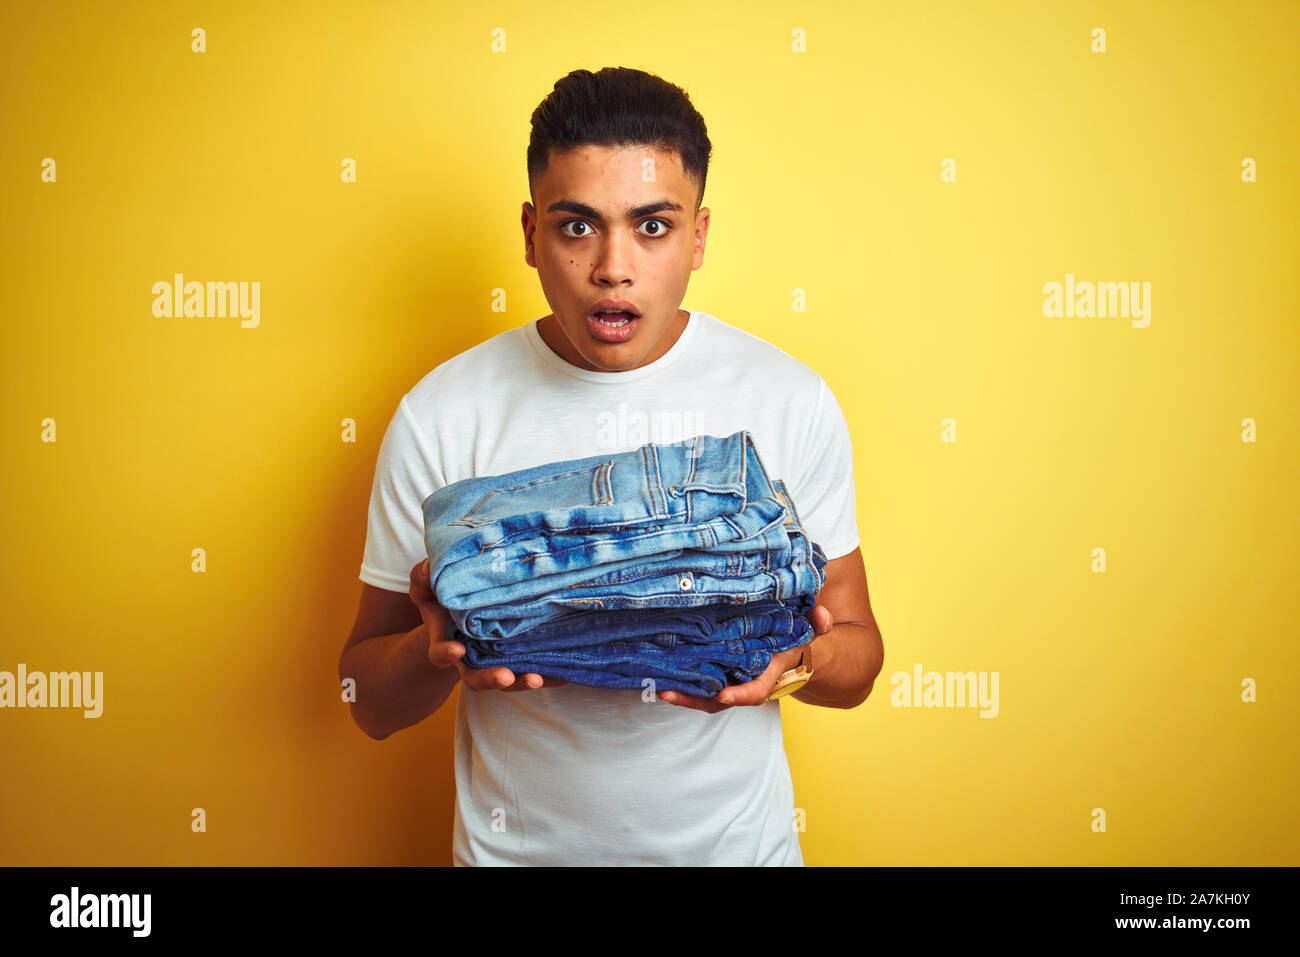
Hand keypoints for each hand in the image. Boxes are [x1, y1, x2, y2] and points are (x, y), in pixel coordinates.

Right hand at [408, 559, 566, 692]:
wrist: (463, 605)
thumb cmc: (441, 594)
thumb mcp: (427, 583)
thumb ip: (424, 577)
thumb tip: (429, 567)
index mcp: (445, 640)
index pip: (441, 652)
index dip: (446, 653)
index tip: (456, 649)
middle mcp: (470, 656)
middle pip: (476, 677)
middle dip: (490, 679)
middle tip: (504, 677)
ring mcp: (495, 658)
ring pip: (507, 677)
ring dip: (522, 680)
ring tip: (538, 678)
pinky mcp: (518, 656)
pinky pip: (532, 667)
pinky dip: (548, 673)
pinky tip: (564, 674)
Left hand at [657, 603, 832, 712]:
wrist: (797, 655)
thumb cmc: (799, 641)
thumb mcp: (811, 632)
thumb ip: (818, 625)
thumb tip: (823, 616)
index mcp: (769, 675)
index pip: (754, 691)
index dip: (739, 695)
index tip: (722, 694)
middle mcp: (747, 683)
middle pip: (719, 700)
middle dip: (694, 700)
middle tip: (667, 694)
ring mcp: (731, 681)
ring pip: (704, 695)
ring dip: (682, 693)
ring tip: (656, 688)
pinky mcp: (718, 674)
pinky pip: (699, 683)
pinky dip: (681, 682)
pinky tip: (659, 674)